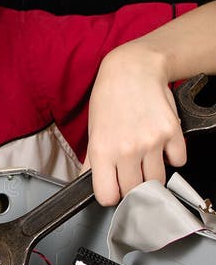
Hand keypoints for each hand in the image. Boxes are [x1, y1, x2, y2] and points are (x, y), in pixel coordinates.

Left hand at [85, 46, 186, 205]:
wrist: (134, 69)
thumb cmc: (110, 97)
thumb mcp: (93, 129)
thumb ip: (91, 161)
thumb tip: (86, 182)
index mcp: (102, 150)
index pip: (107, 196)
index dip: (110, 195)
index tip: (113, 188)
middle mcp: (127, 149)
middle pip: (134, 192)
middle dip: (132, 186)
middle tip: (129, 171)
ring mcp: (152, 142)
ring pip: (157, 181)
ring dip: (152, 174)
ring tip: (144, 159)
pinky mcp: (172, 133)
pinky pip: (179, 161)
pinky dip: (173, 157)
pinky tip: (161, 145)